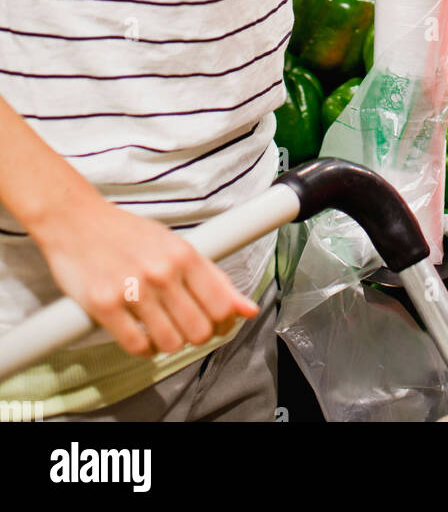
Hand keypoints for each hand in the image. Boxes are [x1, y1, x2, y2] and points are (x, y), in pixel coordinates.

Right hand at [33, 193, 258, 356]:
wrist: (77, 221)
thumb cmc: (129, 234)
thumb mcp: (176, 246)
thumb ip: (213, 278)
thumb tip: (248, 309)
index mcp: (184, 254)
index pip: (222, 306)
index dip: (224, 324)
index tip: (216, 325)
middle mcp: (162, 272)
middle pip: (199, 330)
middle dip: (195, 335)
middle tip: (183, 326)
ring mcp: (133, 289)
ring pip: (170, 343)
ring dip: (168, 343)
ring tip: (159, 327)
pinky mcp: (104, 305)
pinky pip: (137, 346)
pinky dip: (143, 348)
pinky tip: (140, 332)